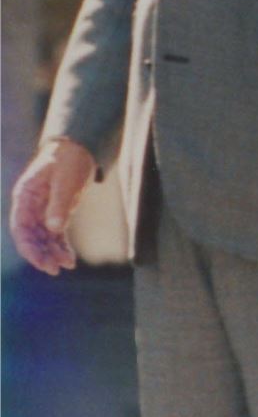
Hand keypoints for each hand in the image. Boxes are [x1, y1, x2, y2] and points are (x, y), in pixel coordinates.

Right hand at [8, 138, 95, 274]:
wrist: (78, 147)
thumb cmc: (69, 159)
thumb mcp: (66, 179)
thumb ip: (60, 203)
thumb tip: (54, 229)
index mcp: (25, 196)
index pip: (21, 228)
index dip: (28, 247)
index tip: (41, 262)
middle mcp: (30, 206)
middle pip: (30, 237)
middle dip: (41, 255)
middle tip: (54, 270)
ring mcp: (41, 210)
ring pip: (43, 238)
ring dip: (52, 253)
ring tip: (66, 266)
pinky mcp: (55, 212)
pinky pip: (55, 234)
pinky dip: (61, 246)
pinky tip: (69, 259)